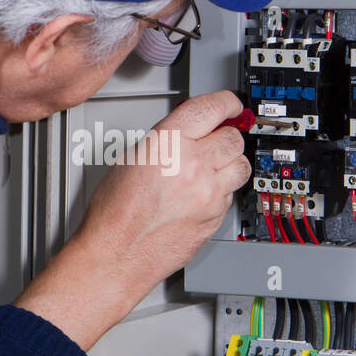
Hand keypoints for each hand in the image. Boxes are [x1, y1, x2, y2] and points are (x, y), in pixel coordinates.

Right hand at [14, 89, 251, 348]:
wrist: (118, 253)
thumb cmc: (115, 213)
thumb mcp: (132, 158)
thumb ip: (166, 140)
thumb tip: (187, 131)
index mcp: (169, 142)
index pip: (212, 108)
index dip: (227, 102)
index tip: (232, 104)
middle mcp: (193, 163)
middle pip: (233, 137)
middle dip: (226, 136)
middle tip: (217, 140)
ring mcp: (208, 192)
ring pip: (241, 165)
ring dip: (230, 163)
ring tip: (213, 168)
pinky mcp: (216, 216)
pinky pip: (232, 193)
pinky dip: (223, 190)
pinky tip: (204, 193)